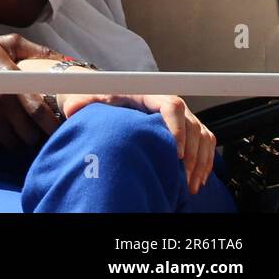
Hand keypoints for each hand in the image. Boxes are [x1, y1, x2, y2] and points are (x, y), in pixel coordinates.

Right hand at [0, 33, 66, 148]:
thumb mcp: (4, 44)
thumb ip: (35, 51)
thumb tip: (65, 61)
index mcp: (9, 79)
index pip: (39, 111)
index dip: (52, 125)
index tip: (58, 128)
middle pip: (28, 134)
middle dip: (35, 134)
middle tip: (35, 128)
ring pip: (12, 143)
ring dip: (18, 140)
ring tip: (17, 129)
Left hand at [61, 94, 216, 194]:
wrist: (110, 96)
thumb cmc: (102, 98)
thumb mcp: (91, 97)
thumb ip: (81, 102)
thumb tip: (72, 108)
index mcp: (148, 94)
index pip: (172, 105)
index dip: (177, 128)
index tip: (175, 152)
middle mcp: (169, 103)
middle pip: (192, 124)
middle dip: (191, 154)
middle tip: (182, 177)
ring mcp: (181, 116)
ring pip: (202, 136)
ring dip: (200, 162)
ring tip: (190, 184)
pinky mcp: (187, 128)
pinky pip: (206, 142)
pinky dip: (205, 161)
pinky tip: (196, 179)